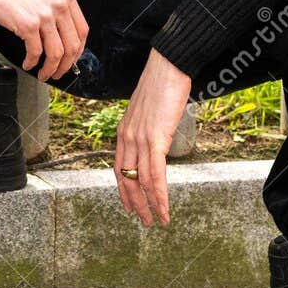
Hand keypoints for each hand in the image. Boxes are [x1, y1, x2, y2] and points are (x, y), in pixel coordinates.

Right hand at [0, 0, 88, 81]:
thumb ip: (57, 7)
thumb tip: (61, 34)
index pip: (82, 31)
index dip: (78, 51)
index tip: (72, 59)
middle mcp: (59, 5)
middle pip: (73, 45)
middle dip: (66, 65)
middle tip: (58, 73)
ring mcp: (45, 15)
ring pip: (56, 53)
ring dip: (50, 69)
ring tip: (43, 73)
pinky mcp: (28, 24)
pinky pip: (36, 52)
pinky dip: (32, 62)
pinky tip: (28, 63)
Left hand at [114, 48, 191, 226]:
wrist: (168, 66)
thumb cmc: (161, 84)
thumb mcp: (148, 110)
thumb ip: (147, 127)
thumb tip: (155, 138)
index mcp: (123, 131)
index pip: (120, 168)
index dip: (124, 190)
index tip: (130, 206)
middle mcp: (127, 138)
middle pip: (127, 179)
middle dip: (136, 203)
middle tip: (144, 220)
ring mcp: (140, 140)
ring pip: (142, 181)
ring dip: (150, 204)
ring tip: (158, 220)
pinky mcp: (155, 139)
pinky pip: (155, 174)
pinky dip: (160, 195)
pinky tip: (164, 207)